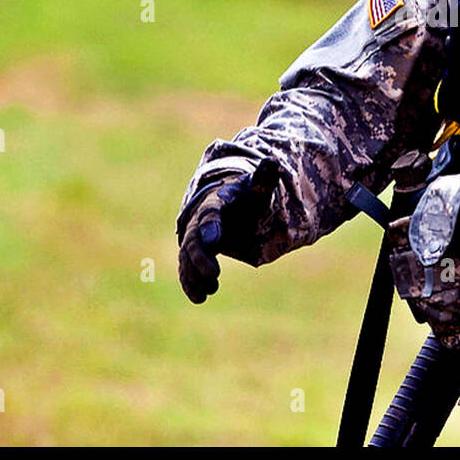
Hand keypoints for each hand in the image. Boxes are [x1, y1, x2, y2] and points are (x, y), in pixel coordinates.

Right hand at [176, 160, 279, 304]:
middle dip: (200, 258)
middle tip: (214, 275)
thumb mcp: (257, 189)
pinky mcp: (193, 252)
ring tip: (209, 291)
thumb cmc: (245, 196)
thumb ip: (264, 180)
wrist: (228, 203)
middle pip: (193, 239)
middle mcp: (198, 219)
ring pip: (187, 257)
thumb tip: (273, 162)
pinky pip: (187, 268)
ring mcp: (194, 236)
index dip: (210, 226)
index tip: (215, 241)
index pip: (209, 213)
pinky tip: (200, 297)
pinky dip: (190, 283)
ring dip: (194, 275)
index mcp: (215, 201)